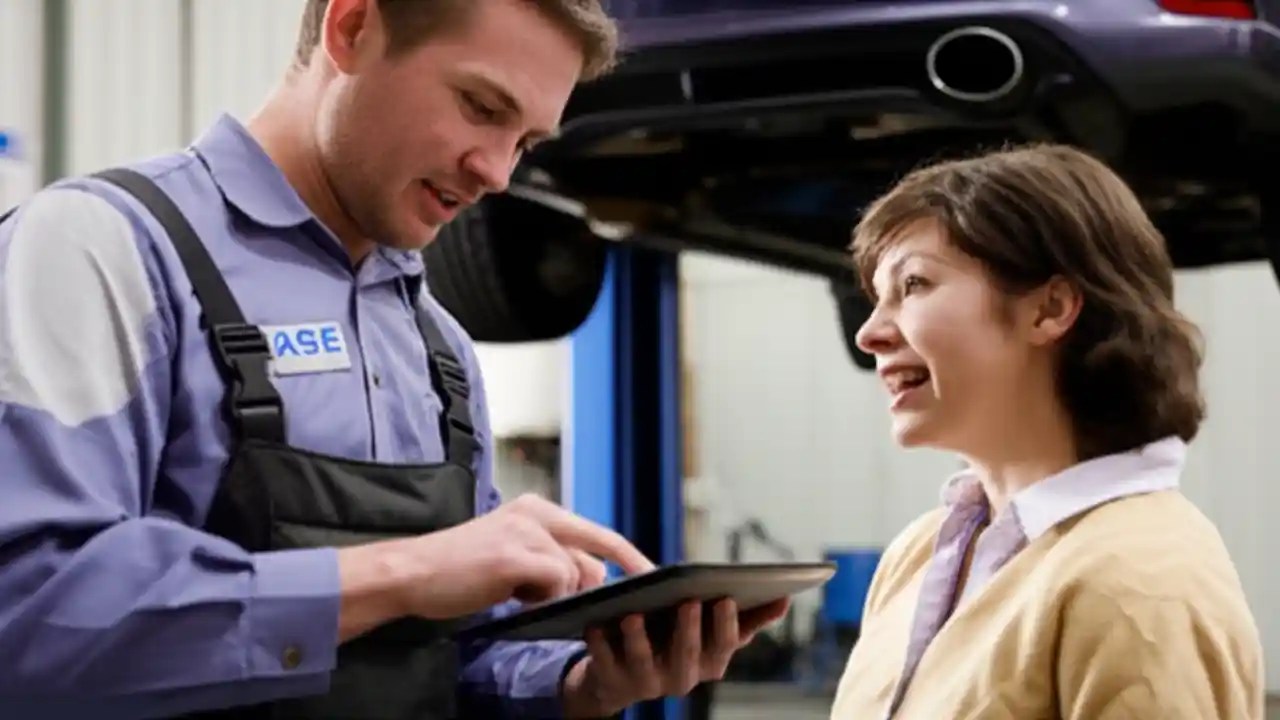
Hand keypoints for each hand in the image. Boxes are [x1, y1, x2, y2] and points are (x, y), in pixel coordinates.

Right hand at [337, 494, 654, 635]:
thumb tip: (593, 579)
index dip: (630, 556)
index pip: (598, 533)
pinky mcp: (515, 553)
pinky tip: (512, 598)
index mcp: (537, 509)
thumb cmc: (461, 572)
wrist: (413, 573)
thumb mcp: (513, 556)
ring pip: (575, 574)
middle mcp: (536, 512)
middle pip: (599, 548)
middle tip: (606, 602)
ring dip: (554, 596)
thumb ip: (551, 560)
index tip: (653, 576)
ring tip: (516, 595)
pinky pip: (556, 583)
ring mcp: (526, 530)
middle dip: (604, 583)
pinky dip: (541, 599)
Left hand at [561, 597, 790, 717]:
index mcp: (709, 662)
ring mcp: (647, 684)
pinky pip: (606, 666)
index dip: (725, 626)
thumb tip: (786, 597)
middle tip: (688, 601)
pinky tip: (596, 624)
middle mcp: (682, 678)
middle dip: (689, 632)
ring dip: (640, 641)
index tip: (724, 598)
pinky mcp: (613, 683)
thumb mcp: (710, 627)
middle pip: (688, 658)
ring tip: (633, 614)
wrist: (622, 673)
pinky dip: (599, 646)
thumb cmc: (675, 637)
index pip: (724, 647)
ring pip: (646, 665)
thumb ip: (747, 616)